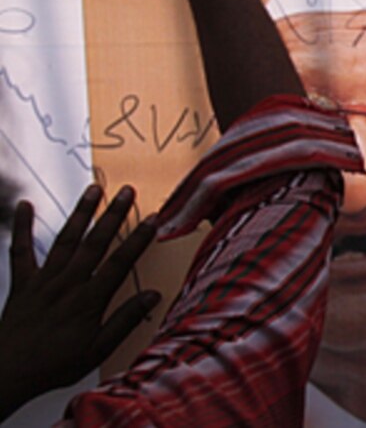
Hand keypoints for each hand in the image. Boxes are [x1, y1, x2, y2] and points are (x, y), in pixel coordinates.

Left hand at [0, 185, 158, 419]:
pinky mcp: (22, 283)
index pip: (119, 262)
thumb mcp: (98, 350)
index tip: (154, 218)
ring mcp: (43, 280)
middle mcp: (67, 284)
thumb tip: (154, 296)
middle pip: (95, 243)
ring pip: (65, 240)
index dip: (138, 239)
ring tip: (94, 189)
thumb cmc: (54, 365)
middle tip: (127, 190)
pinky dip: (22, 227)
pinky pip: (21, 251)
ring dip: (81, 213)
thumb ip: (125, 321)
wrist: (7, 373)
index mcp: (89, 300)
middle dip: (113, 215)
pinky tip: (25, 206)